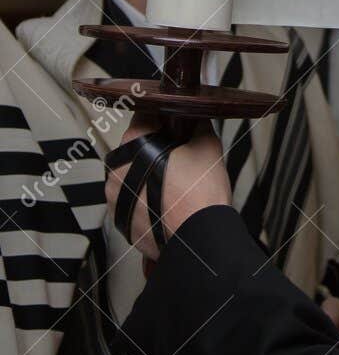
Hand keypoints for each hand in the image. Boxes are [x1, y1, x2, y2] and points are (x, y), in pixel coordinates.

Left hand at [105, 118, 230, 258]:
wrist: (198, 239)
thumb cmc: (200, 195)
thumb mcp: (208, 146)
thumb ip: (198, 125)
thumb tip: (196, 119)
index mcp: (133, 143)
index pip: (145, 115)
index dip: (165, 118)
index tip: (176, 125)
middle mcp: (116, 168)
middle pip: (135, 148)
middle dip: (155, 149)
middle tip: (180, 158)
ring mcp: (114, 196)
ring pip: (131, 175)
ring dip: (148, 176)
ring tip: (175, 185)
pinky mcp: (119, 218)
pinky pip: (131, 200)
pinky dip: (145, 199)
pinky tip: (166, 203)